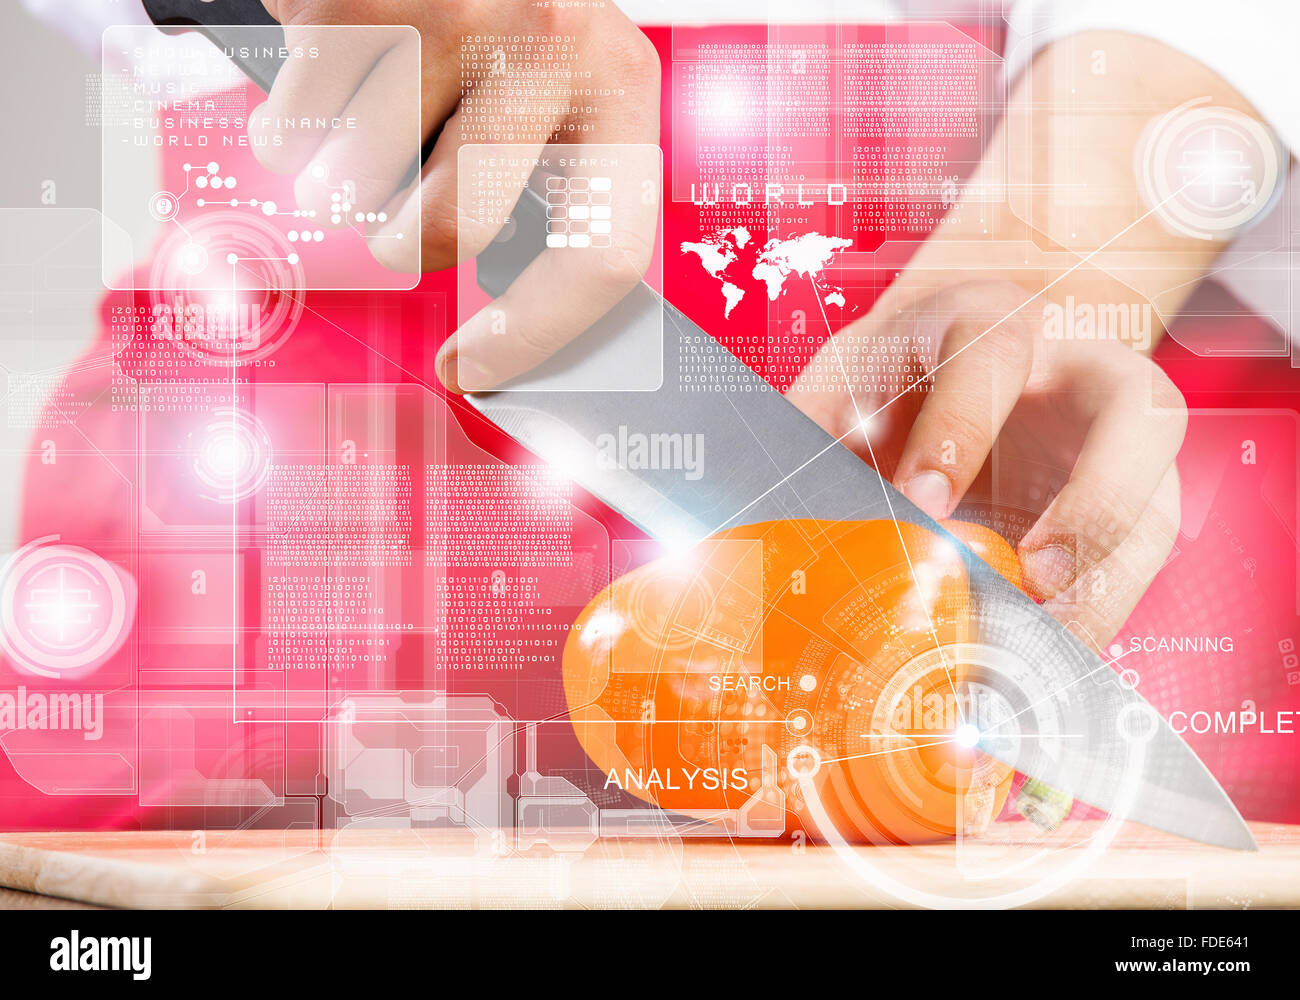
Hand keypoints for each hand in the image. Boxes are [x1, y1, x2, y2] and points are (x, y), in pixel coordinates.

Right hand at [250, 1, 660, 390]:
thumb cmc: (495, 22)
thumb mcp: (552, 92)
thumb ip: (545, 190)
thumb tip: (503, 342)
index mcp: (619, 89)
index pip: (603, 252)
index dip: (534, 333)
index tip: (472, 369)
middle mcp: (552, 42)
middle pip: (453, 229)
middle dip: (406, 243)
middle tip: (400, 221)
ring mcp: (457, 11)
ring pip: (357, 177)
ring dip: (339, 172)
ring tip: (367, 114)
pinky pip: (294, 118)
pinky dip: (293, 117)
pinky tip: (333, 72)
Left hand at [786, 280, 1186, 647]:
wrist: (959, 365)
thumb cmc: (895, 378)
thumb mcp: (845, 385)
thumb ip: (815, 435)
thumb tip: (762, 522)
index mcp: (990, 322)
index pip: (990, 358)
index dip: (959, 433)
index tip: (920, 504)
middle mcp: (1080, 368)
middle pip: (1133, 413)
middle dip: (1093, 505)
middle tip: (1032, 583)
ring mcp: (1123, 441)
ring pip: (1157, 501)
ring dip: (1108, 585)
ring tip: (1047, 654)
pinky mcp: (1137, 503)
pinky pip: (1141, 562)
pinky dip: (1099, 616)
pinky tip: (1050, 662)